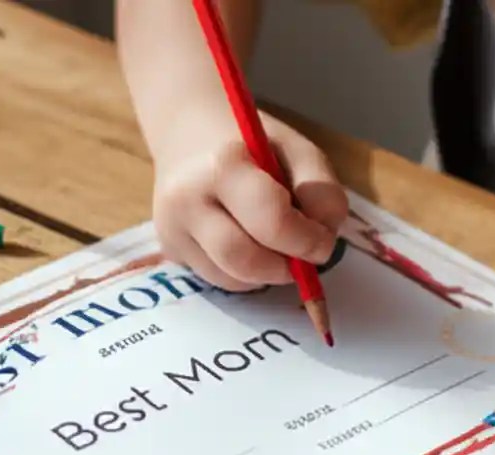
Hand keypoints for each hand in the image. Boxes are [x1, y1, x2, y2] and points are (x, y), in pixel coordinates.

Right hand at [151, 111, 347, 291]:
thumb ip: (321, 189)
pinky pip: (216, 278)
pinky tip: (248, 244)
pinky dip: (244, 274)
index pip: (270, 221)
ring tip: (275, 246)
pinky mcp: (168, 249)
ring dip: (265, 274)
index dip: (306, 241)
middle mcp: (187, 201)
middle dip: (284, 269)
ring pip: (230, 279)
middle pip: (243, 261)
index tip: (324, 243)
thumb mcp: (295, 149)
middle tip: (303, 259)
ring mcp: (171, 229)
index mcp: (222, 166)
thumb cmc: (249, 142)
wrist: (186, 134)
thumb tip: (326, 236)